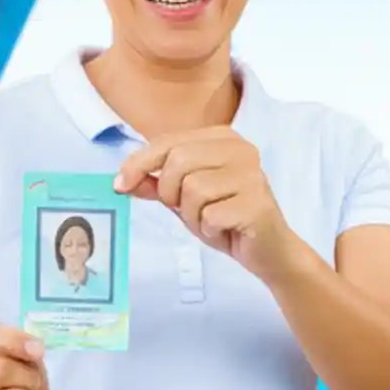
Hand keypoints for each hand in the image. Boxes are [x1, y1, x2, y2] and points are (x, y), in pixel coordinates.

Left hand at [114, 126, 301, 283]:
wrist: (269, 252)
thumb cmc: (225, 218)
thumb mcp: (184, 199)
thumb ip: (156, 185)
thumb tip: (123, 180)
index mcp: (222, 138)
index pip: (167, 142)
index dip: (138, 163)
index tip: (120, 184)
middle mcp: (240, 149)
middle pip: (177, 161)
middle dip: (169, 192)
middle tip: (185, 209)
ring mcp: (252, 174)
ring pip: (192, 189)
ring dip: (191, 215)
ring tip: (209, 220)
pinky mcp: (257, 202)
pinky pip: (210, 215)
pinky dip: (209, 228)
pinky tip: (225, 229)